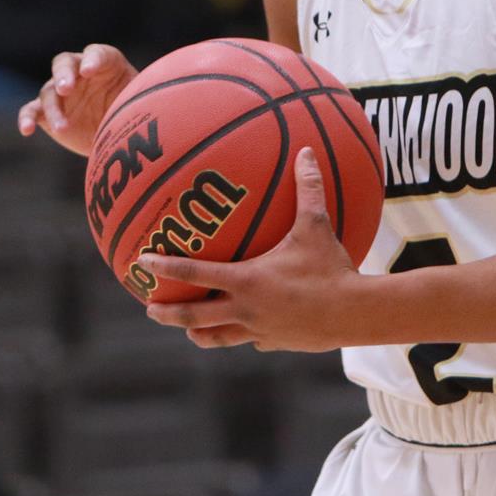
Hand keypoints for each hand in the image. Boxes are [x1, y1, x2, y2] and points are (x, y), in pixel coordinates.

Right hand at [18, 43, 136, 156]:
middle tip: (66, 88)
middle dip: (64, 74)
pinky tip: (27, 130)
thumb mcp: (141, 101)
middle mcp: (78, 72)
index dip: (92, 60)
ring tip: (62, 128)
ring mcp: (61, 92)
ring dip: (53, 108)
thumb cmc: (133, 111)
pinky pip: (32, 111)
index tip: (90, 71)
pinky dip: (26, 118)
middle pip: (64, 63)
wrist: (119, 135)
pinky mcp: (48, 112)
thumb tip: (154, 104)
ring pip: (49, 92)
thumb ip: (140, 96)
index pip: (96, 54)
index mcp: (104, 62)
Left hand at [141, 148, 365, 351]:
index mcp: (245, 279)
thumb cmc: (331, 268)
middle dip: (168, 314)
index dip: (165, 267)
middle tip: (149, 309)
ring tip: (186, 328)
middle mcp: (244, 309)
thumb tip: (306, 152)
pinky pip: (250, 339)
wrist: (353, 314)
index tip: (143, 263)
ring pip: (217, 337)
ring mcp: (258, 330)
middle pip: (193, 316)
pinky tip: (243, 328)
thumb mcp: (317, 226)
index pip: (194, 273)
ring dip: (198, 331)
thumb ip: (307, 188)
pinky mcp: (274, 343)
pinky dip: (240, 333)